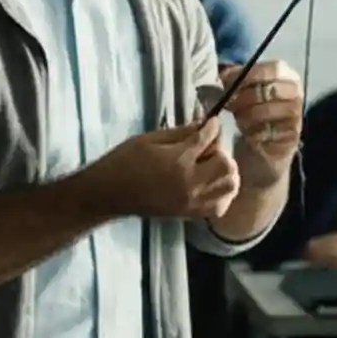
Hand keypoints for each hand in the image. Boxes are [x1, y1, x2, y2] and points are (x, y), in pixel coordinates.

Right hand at [86, 118, 239, 218]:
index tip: (212, 123)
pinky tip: (211, 184)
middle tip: (207, 148)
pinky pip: (220, 206)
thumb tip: (204, 125)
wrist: (106, 195)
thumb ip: (180, 133)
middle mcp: (190, 183)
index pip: (208, 139)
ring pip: (229, 186)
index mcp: (178, 161)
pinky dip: (222, 193)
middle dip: (221, 151)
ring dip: (226, 172)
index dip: (212, 127)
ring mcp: (192, 201)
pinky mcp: (189, 214)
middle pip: (226, 164)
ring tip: (211, 166)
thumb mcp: (149, 139)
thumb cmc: (123, 162)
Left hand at [221, 60, 303, 187]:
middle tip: (229, 103)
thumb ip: (237, 78)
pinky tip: (247, 133)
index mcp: (288, 77)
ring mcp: (295, 117)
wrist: (266, 144)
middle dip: (243, 96)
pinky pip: (267, 132)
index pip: (275, 68)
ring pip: (266, 111)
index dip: (250, 73)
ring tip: (238, 119)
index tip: (226, 80)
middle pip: (269, 90)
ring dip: (246, 115)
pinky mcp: (291, 137)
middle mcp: (296, 95)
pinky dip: (252, 133)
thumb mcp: (247, 90)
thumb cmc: (255, 110)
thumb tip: (223, 74)